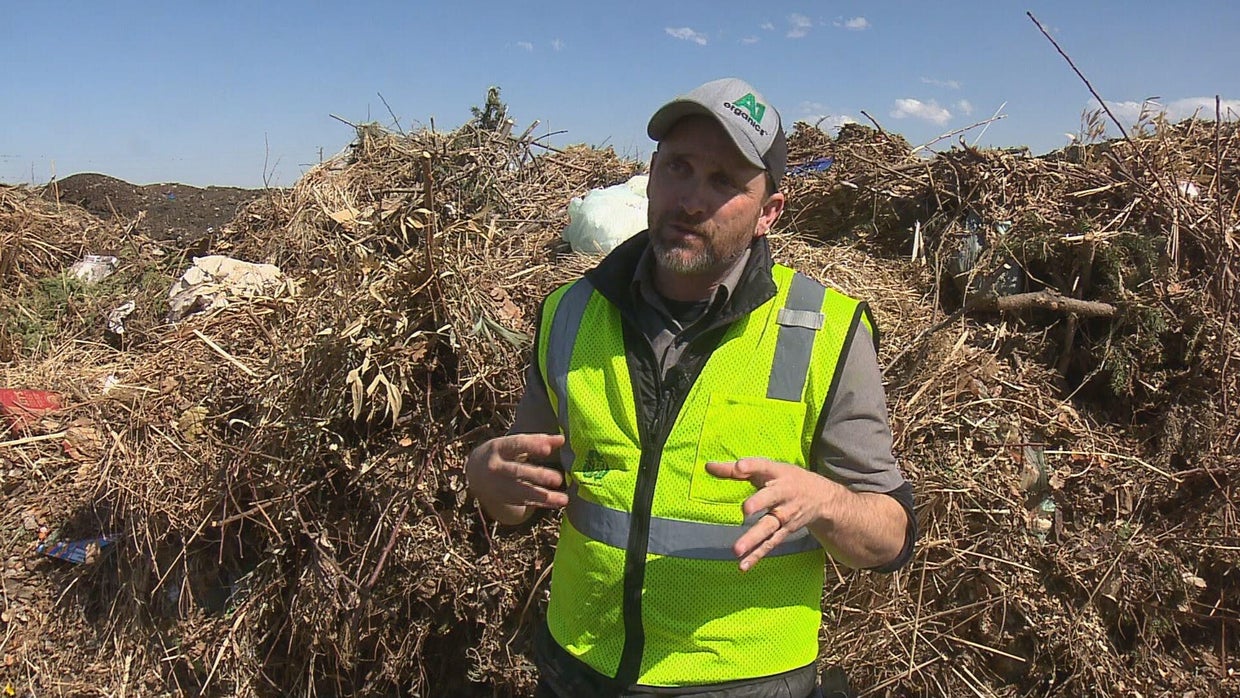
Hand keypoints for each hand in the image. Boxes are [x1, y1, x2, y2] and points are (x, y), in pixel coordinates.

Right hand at [466, 433, 568, 523]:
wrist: (474, 472)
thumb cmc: (501, 453)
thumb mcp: (513, 443)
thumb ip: (537, 441)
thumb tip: (561, 439)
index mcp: (498, 448)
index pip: (516, 445)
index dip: (532, 446)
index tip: (548, 449)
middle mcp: (496, 467)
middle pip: (517, 472)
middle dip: (537, 476)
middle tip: (558, 479)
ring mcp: (498, 486)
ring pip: (521, 492)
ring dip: (543, 496)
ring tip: (563, 499)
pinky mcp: (504, 498)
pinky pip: (525, 502)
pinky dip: (542, 503)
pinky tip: (558, 503)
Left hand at [705, 457, 843, 571]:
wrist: (820, 497)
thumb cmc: (785, 478)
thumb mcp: (766, 469)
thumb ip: (736, 470)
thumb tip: (708, 467)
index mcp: (776, 474)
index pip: (762, 466)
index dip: (750, 466)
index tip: (739, 466)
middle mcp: (782, 495)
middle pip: (770, 498)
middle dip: (758, 503)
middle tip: (745, 510)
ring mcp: (785, 515)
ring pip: (769, 527)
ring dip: (753, 538)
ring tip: (736, 549)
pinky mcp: (785, 531)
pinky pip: (770, 544)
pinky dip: (757, 555)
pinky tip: (743, 565)